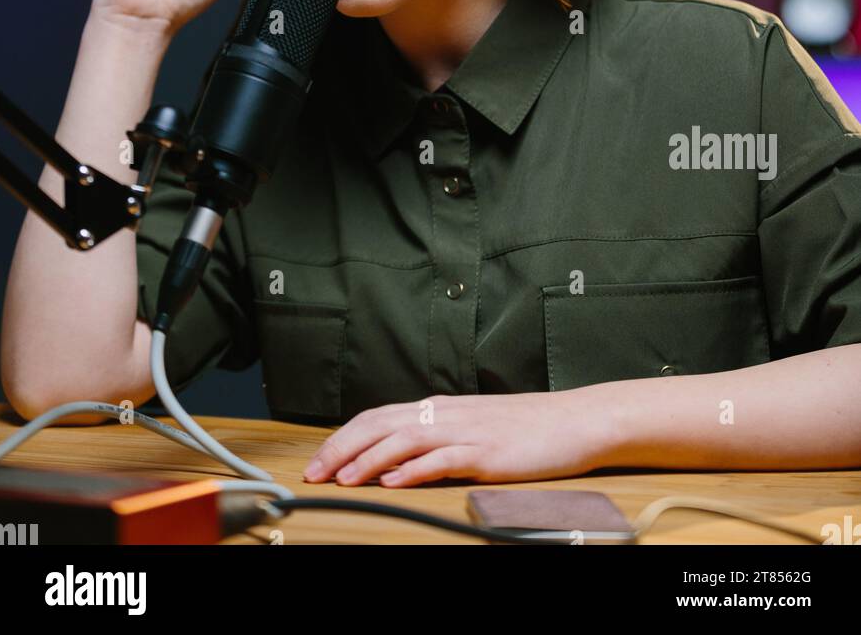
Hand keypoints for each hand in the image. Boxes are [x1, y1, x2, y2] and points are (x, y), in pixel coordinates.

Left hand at [301, 390, 616, 487]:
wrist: (574, 420)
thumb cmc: (527, 427)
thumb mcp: (473, 427)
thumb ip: (436, 438)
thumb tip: (395, 460)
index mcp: (439, 408)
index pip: (378, 417)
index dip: (344, 438)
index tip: (319, 460)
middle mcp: (445, 414)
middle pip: (381, 424)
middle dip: (342, 448)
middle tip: (314, 473)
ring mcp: (465, 431)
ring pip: (404, 438)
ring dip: (370, 459)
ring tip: (344, 479)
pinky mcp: (486, 452)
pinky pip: (443, 458)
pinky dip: (414, 469)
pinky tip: (394, 482)